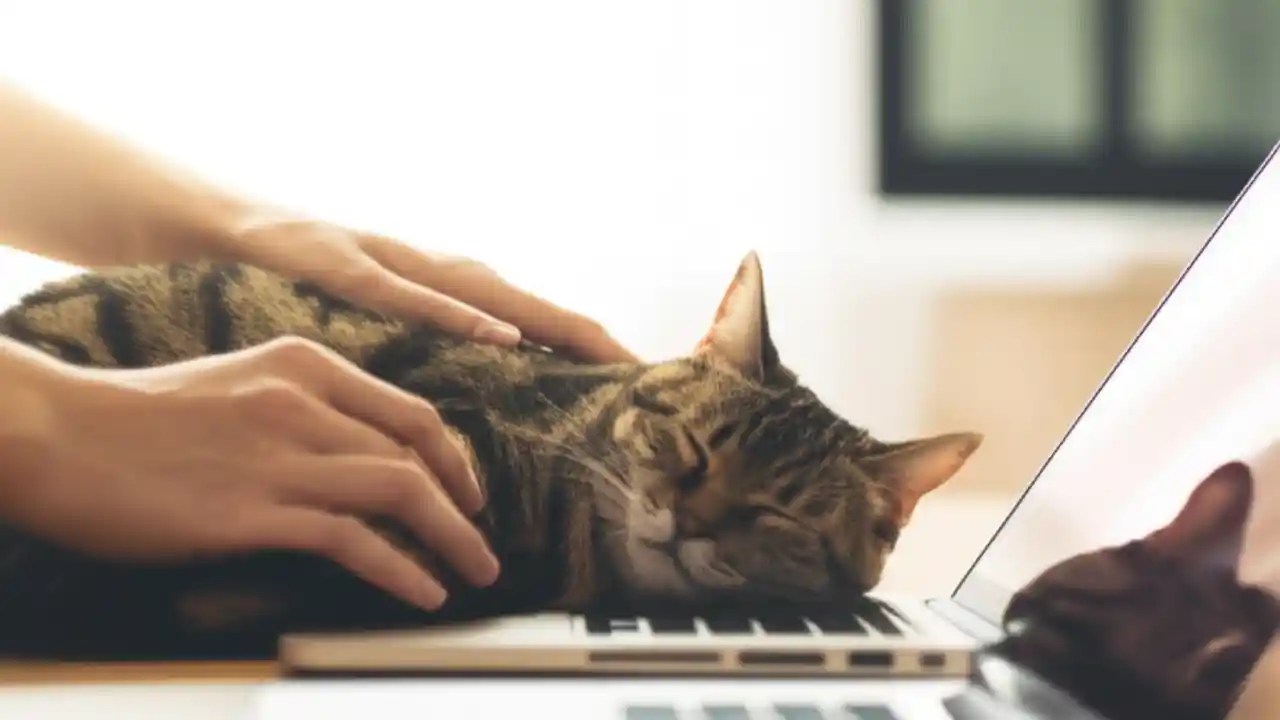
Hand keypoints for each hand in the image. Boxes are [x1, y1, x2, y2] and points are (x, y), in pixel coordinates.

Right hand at [0, 336, 497, 610]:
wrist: (58, 434)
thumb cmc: (138, 416)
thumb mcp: (236, 384)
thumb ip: (298, 408)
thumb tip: (351, 454)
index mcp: (304, 364)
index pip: (410, 411)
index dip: (453, 457)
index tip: (467, 491)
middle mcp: (303, 402)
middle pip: (419, 452)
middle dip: (465, 503)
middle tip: (483, 541)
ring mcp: (280, 456)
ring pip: (401, 491)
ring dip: (452, 538)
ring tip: (474, 572)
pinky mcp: (253, 511)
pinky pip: (354, 541)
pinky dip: (401, 570)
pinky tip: (424, 591)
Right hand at [224, 215, 637, 362]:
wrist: (221, 231)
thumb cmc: (306, 289)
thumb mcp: (374, 329)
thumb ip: (422, 359)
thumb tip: (461, 416)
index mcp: (446, 294)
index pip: (532, 326)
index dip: (584, 350)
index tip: (635, 383)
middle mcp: (436, 274)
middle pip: (531, 311)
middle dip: (590, 341)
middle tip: (647, 374)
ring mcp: (395, 265)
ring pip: (488, 297)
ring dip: (547, 325)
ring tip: (603, 351)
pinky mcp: (346, 267)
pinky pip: (410, 296)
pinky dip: (459, 316)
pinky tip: (499, 334)